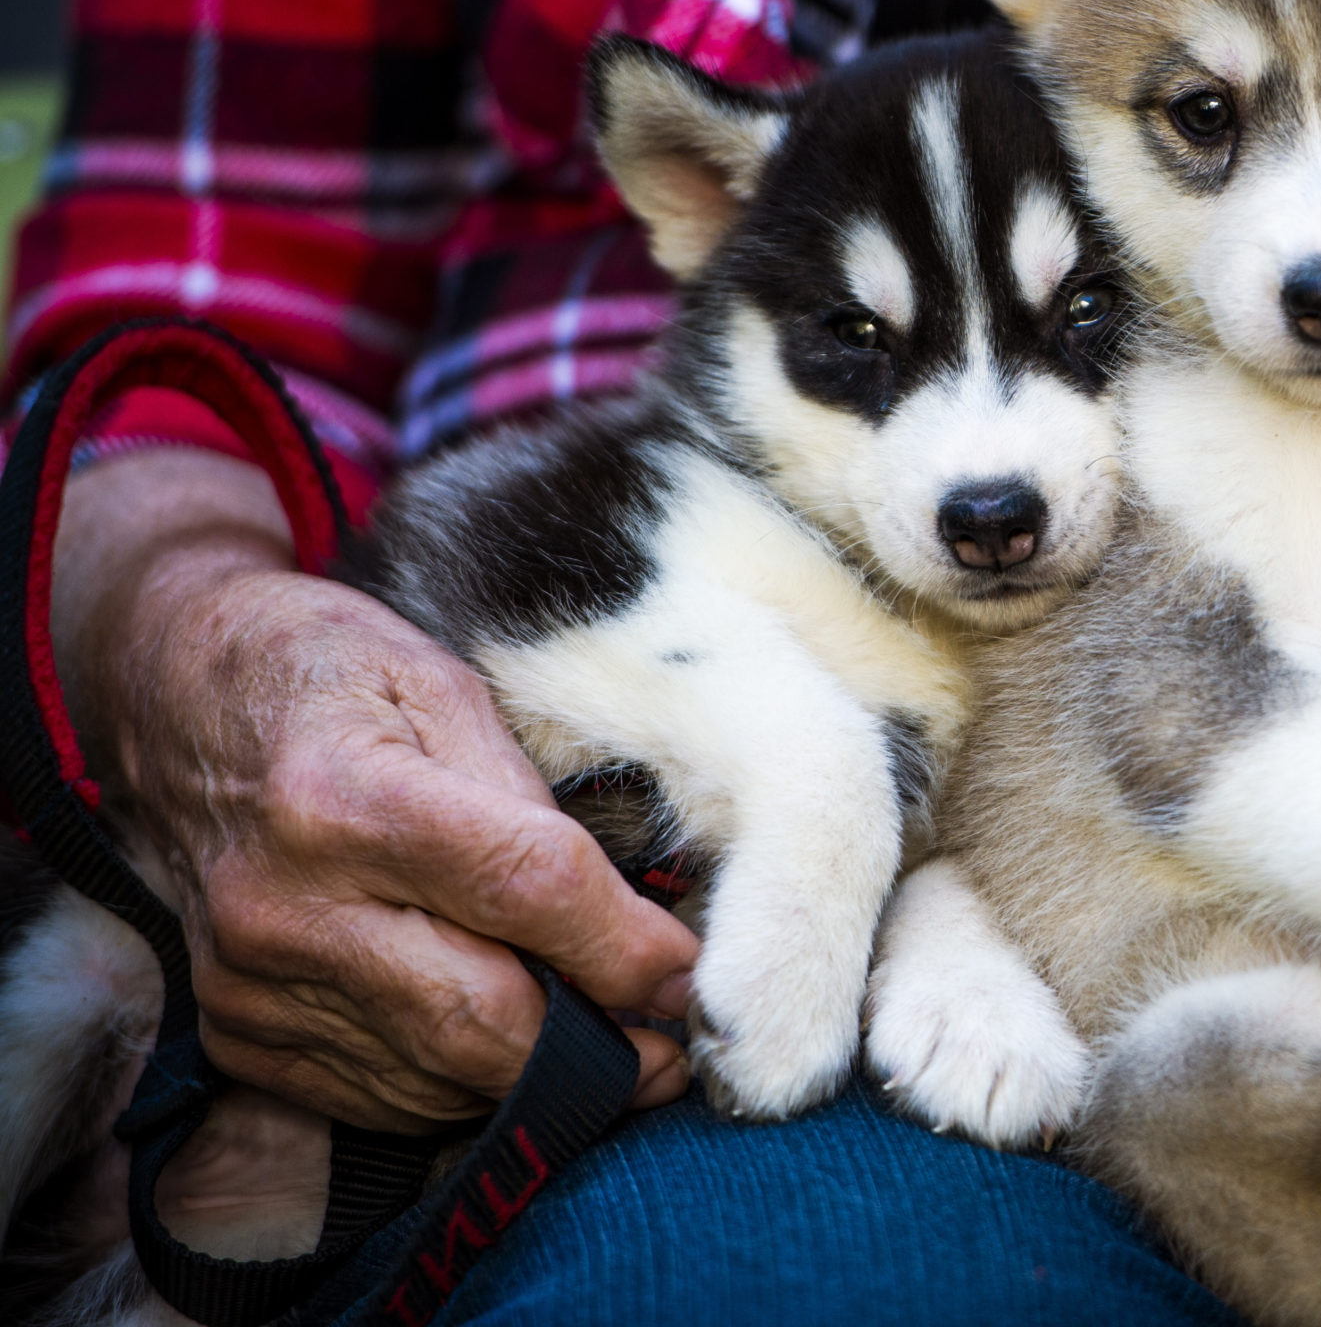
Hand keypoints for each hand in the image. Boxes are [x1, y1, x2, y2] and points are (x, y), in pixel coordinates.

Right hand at [56, 450, 699, 1129]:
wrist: (177, 696)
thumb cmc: (334, 675)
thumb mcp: (444, 689)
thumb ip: (530, 806)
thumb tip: (633, 918)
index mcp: (346, 797)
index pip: (527, 894)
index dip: (628, 948)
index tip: (691, 974)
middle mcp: (287, 904)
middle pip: (483, 1016)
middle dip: (601, 1048)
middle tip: (675, 1049)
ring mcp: (253, 981)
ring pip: (439, 1075)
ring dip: (541, 1080)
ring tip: (614, 1053)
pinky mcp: (238, 1031)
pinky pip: (380, 1096)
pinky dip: (463, 1085)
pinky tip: (511, 1050)